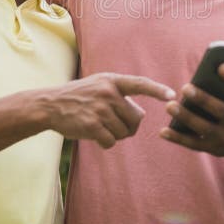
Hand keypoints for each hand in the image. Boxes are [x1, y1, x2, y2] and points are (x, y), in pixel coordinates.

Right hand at [45, 73, 174, 148]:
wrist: (50, 105)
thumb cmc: (79, 97)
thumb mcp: (100, 85)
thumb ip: (120, 94)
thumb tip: (140, 116)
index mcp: (112, 81)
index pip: (140, 84)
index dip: (158, 90)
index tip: (173, 96)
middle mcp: (108, 93)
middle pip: (136, 118)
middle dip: (129, 126)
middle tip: (113, 123)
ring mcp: (100, 109)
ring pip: (124, 132)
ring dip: (115, 134)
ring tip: (99, 125)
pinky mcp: (92, 125)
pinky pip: (111, 142)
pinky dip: (105, 142)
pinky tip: (94, 134)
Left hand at [161, 64, 223, 157]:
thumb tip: (223, 61)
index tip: (221, 65)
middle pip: (222, 111)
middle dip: (203, 100)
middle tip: (185, 87)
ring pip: (205, 128)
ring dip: (186, 118)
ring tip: (169, 106)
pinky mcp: (212, 149)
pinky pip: (193, 144)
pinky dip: (177, 138)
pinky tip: (162, 131)